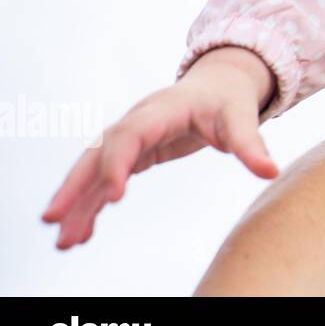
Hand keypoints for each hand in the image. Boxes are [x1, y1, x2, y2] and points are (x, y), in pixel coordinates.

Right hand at [41, 47, 277, 248]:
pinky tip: (81, 235)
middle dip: (74, 186)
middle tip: (53, 219)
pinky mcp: (132, 153)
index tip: (114, 195)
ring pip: (93, 171)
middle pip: (97, 153)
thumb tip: (270, 171)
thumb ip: (251, 144)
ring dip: (76, 204)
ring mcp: (129, 138)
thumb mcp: (242, 118)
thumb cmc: (229, 100)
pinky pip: (103, 180)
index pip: (131, 135)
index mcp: (161, 110)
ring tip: (64, 242)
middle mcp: (136, 123)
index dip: (118, 162)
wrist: (219, 83)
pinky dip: (91, 205)